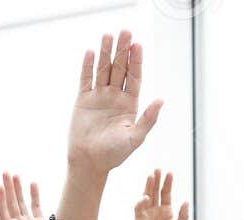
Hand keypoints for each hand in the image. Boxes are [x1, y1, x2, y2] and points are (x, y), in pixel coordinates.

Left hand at [0, 171, 47, 219]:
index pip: (2, 212)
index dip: (0, 199)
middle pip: (11, 203)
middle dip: (8, 188)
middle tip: (5, 173)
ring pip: (22, 202)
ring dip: (18, 189)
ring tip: (15, 175)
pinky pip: (36, 206)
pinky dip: (34, 195)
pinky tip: (32, 183)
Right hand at [67, 31, 162, 173]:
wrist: (89, 163)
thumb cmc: (113, 155)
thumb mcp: (135, 138)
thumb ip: (148, 119)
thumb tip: (161, 100)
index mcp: (130, 104)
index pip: (134, 77)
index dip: (136, 61)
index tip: (138, 45)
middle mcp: (115, 98)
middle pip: (120, 69)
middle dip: (122, 51)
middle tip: (125, 32)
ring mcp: (99, 98)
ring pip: (103, 70)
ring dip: (106, 53)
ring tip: (108, 36)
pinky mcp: (83, 101)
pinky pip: (86, 80)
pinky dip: (88, 66)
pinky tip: (91, 52)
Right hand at [133, 169, 189, 219]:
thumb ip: (183, 215)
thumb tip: (186, 201)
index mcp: (167, 212)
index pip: (166, 194)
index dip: (168, 183)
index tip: (170, 173)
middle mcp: (156, 211)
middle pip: (156, 192)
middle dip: (157, 180)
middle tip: (158, 169)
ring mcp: (146, 215)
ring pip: (146, 196)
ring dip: (148, 186)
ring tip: (150, 175)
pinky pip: (138, 209)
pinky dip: (141, 202)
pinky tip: (146, 197)